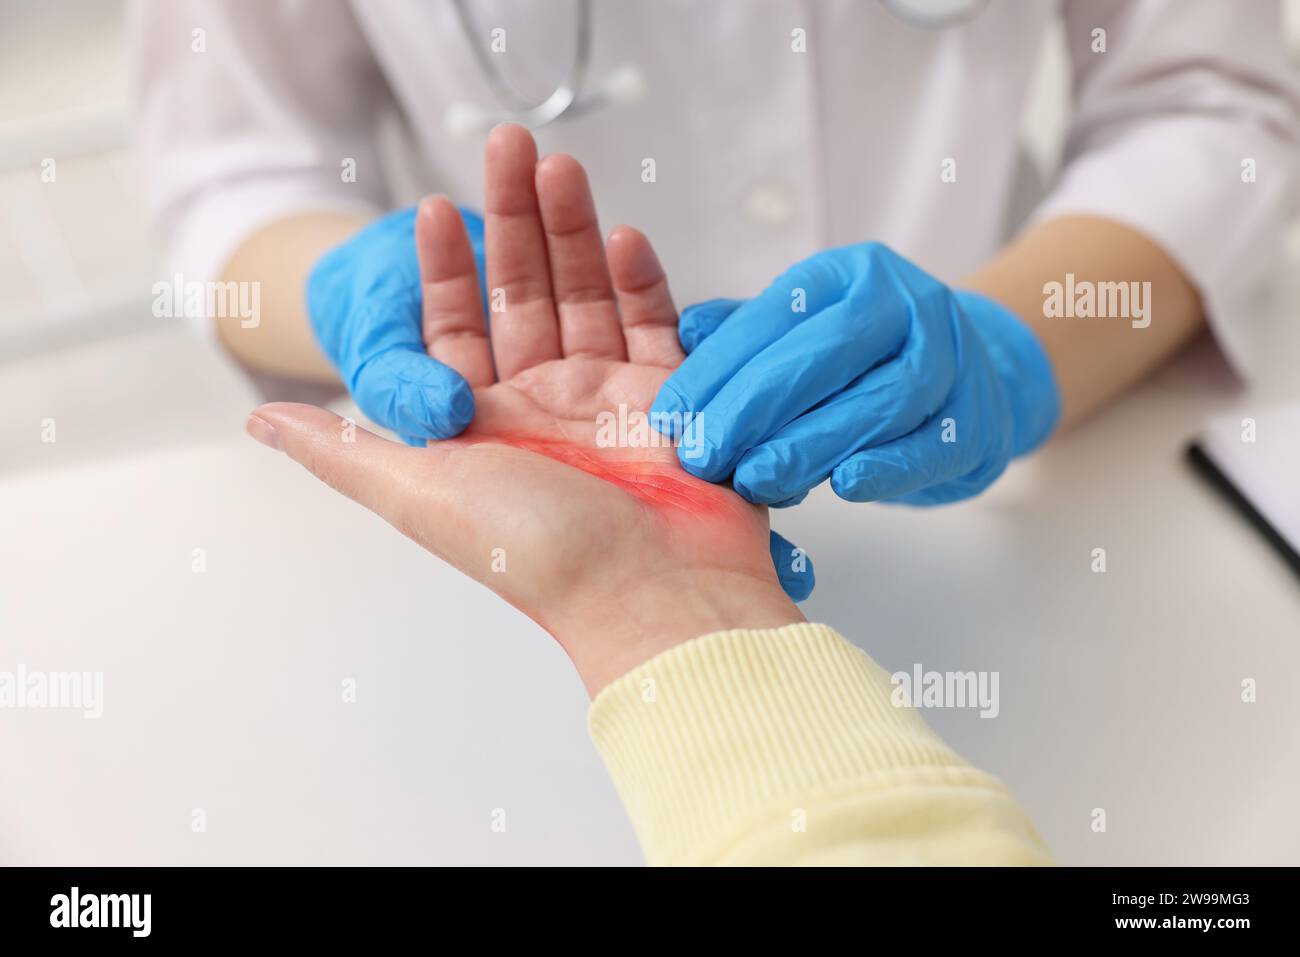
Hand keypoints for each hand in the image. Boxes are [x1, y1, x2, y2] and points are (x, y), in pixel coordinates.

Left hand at [248, 125, 805, 693]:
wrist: (650, 595)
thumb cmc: (534, 551)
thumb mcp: (416, 493)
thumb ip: (341, 449)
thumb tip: (260, 423)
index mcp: (484, 426)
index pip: (457, 327)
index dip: (445, 267)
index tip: (434, 207)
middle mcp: (543, 407)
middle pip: (524, 294)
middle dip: (514, 221)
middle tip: (509, 147)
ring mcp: (607, 397)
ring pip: (585, 295)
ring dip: (572, 229)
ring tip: (559, 166)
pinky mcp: (667, 396)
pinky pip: (650, 322)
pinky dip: (637, 279)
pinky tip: (619, 233)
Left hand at [652, 243, 1060, 506]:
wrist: (975, 376)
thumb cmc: (864, 359)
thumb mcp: (804, 331)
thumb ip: (745, 332)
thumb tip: (685, 331)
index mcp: (852, 275)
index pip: (778, 317)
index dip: (718, 368)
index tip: (671, 416)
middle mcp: (908, 305)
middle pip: (828, 354)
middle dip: (756, 407)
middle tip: (704, 455)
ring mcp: (955, 359)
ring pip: (882, 401)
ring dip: (814, 444)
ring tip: (757, 480)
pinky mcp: (979, 420)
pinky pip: (932, 444)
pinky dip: (889, 467)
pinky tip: (845, 486)